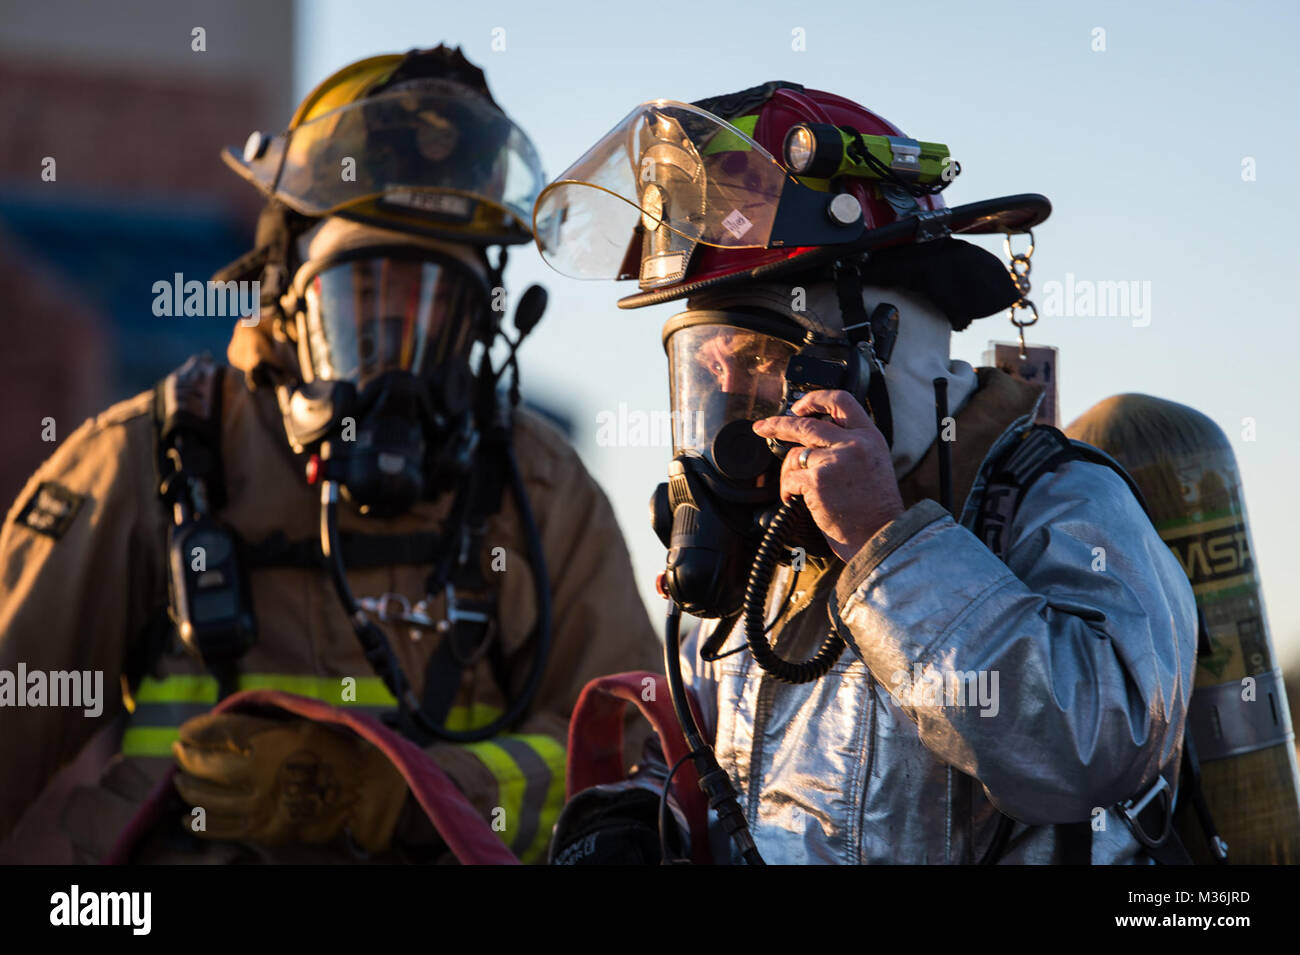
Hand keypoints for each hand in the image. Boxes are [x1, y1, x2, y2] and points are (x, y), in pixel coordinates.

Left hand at [172, 712, 407, 851]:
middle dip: (185, 757)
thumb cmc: (333, 750)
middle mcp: (257, 772)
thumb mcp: (299, 724)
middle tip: (179, 753)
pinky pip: (217, 827)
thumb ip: (261, 726)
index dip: (194, 732)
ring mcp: (257, 803)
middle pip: (203, 764)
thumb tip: (223, 726)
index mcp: (267, 740)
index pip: (216, 732)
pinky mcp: (261, 828)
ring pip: (204, 797)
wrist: (360, 789)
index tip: (185, 732)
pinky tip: (187, 815)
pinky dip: (197, 822)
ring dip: (187, 787)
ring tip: (182, 780)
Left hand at [752, 389, 903, 562]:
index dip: (815, 399)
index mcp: (870, 436)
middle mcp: (853, 444)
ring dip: (788, 474)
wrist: (881, 537)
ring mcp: (834, 461)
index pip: (841, 401)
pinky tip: (798, 502)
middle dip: (778, 424)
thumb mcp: (874, 464)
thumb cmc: (875, 509)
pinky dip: (788, 492)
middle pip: (806, 423)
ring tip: (796, 492)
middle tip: (762, 427)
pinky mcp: (817, 480)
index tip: (798, 407)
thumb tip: (814, 438)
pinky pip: (790, 478)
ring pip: (794, 455)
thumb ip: (850, 445)